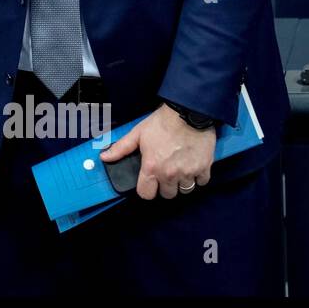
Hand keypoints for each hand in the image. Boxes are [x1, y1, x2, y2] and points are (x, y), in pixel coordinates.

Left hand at [98, 104, 215, 199]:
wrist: (188, 112)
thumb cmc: (161, 122)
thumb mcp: (137, 133)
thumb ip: (120, 148)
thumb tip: (104, 157)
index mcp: (151, 168)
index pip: (146, 194)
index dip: (146, 189)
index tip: (149, 182)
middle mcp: (170, 174)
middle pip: (167, 195)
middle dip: (165, 187)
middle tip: (165, 173)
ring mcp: (188, 172)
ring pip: (185, 190)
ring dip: (182, 183)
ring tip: (179, 170)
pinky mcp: (204, 168)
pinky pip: (202, 182)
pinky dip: (198, 177)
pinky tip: (193, 167)